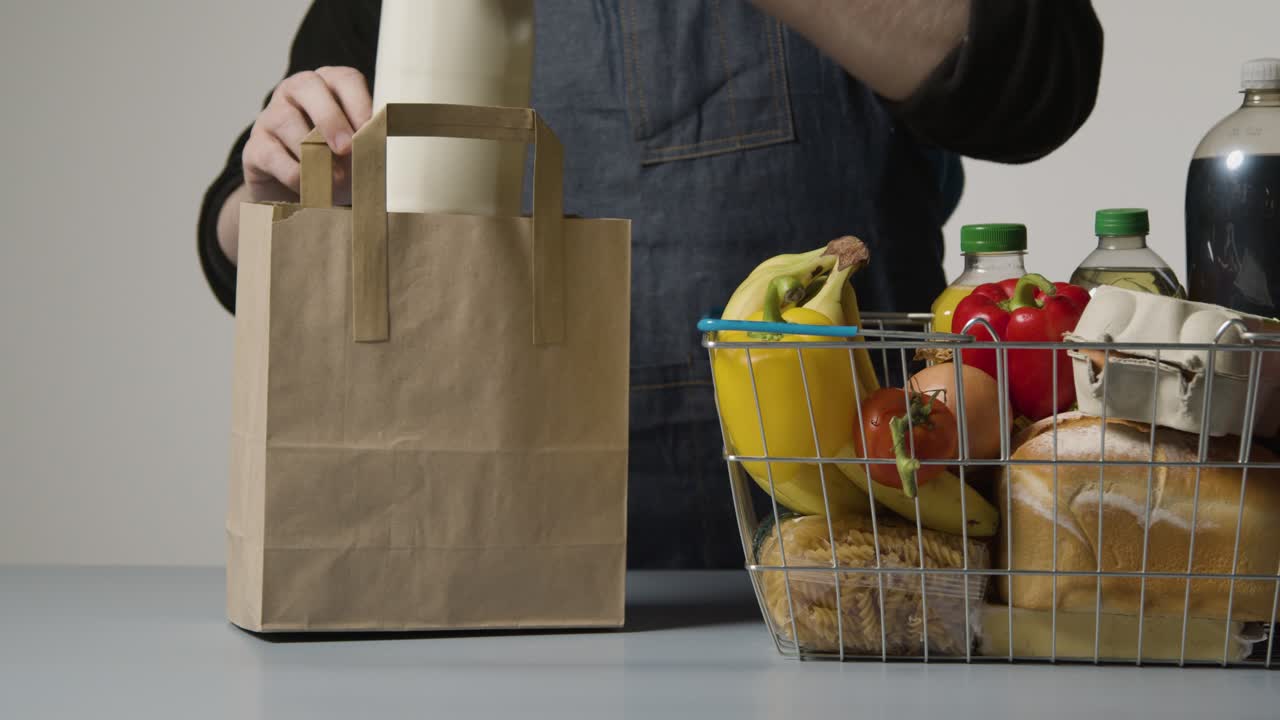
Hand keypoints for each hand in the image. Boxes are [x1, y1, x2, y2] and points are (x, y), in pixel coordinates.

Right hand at [243, 66, 371, 204]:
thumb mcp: (359, 153)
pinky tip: (311, 188)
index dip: (359, 103)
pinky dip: (295, 174)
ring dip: (313, 152)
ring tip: (335, 180)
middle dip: (330, 118)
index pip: (345, 79)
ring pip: (286, 121)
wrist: (301, 198)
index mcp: (329, 86)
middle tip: (346, 148)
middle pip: (308, 86)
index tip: (371, 130)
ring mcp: (270, 116)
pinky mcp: (254, 147)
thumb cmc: (337, 166)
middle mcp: (296, 92)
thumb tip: (380, 147)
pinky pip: (272, 155)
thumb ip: (369, 143)